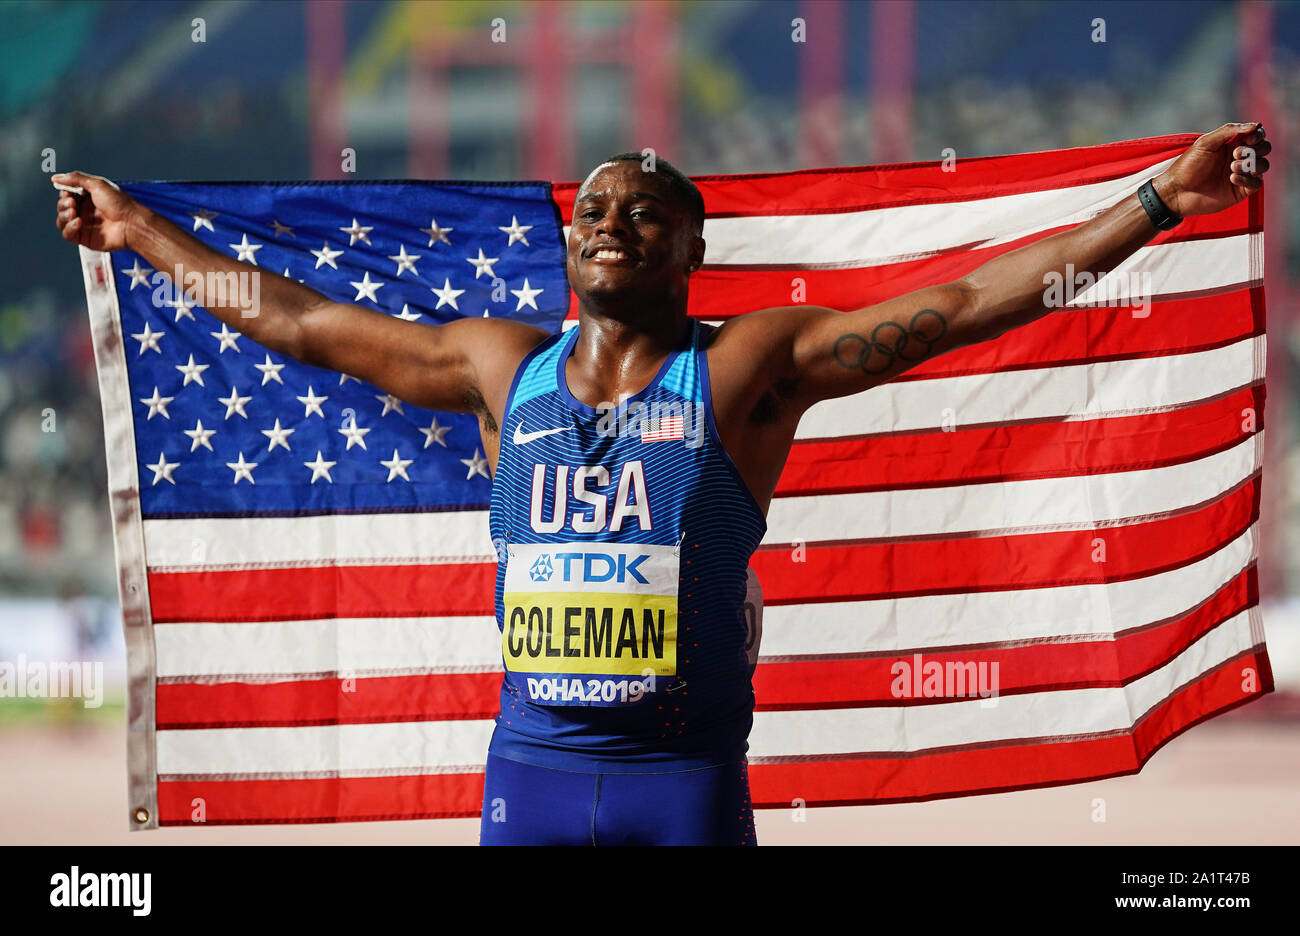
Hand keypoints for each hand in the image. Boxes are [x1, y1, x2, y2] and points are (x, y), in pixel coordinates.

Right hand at [52, 170, 141, 251]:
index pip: (66, 195)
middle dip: (63, 204)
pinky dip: (69, 228)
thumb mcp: (97, 184)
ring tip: (74, 212)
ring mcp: (85, 225)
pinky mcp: (85, 238)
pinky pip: (67, 235)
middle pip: (62, 207)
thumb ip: (76, 178)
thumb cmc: (121, 204)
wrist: (132, 224)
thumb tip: (56, 178)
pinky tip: (78, 222)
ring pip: (61, 221)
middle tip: (73, 202)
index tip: (68, 192)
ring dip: (64, 215)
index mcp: (88, 197)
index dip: (64, 194)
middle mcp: (86, 211)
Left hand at [1153, 122, 1270, 217]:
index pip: (1257, 135)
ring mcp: (1241, 174)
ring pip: (1263, 165)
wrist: (1176, 192)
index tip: (1249, 138)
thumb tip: (1255, 125)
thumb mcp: (1206, 143)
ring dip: (1251, 164)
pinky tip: (1232, 178)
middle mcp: (1239, 158)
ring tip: (1232, 167)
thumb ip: (1229, 130)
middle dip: (1255, 149)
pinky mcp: (1240, 191)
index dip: (1258, 135)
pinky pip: (1256, 184)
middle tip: (1235, 154)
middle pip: (1264, 149)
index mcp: (1232, 144)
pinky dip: (1248, 179)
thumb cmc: (1187, 166)